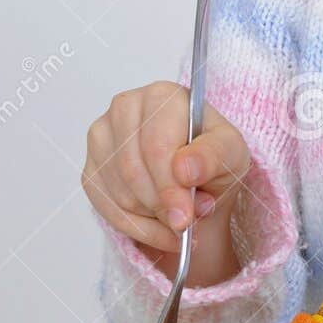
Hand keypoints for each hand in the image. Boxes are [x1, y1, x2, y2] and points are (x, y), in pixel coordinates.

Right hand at [81, 82, 249, 253]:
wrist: (198, 181)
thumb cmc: (213, 158)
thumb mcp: (230, 154)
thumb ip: (212, 158)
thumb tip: (185, 169)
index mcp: (162, 95)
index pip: (156, 145)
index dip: (171, 186)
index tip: (186, 215)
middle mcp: (126, 108)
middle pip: (134, 170)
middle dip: (163, 204)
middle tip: (185, 222)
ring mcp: (103, 137)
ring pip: (120, 192)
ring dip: (152, 216)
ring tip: (179, 217)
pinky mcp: (92, 167)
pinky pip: (106, 207)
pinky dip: (136, 226)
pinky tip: (160, 227)